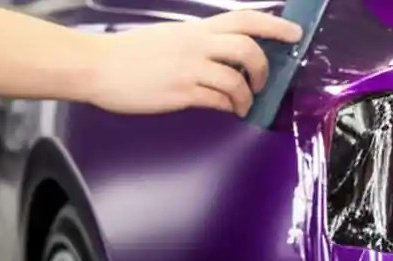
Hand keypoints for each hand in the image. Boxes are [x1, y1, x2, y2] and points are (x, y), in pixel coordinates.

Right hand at [82, 11, 302, 115]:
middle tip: (263, 81)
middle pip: (249, 49)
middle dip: (265, 68)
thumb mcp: (169, 37)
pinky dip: (230, 106)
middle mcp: (196, 45)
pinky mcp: (182, 92)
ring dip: (247, 96)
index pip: (244, 18)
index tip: (295, 32)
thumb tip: (222, 55)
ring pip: (237, 80)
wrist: (97, 66)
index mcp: (195, 29)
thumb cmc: (129, 55)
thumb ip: (197, 43)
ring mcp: (190, 69)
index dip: (275, 24)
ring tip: (244, 103)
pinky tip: (228, 109)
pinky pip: (220, 100)